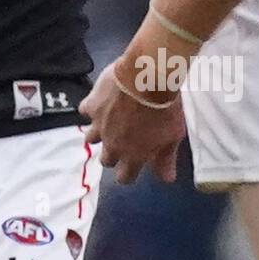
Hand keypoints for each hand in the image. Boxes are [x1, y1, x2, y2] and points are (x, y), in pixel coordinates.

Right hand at [79, 62, 185, 185]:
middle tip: (122, 141)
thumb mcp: (173, 136)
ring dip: (98, 134)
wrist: (147, 80)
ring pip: (90, 138)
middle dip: (112, 154)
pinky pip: (85, 111)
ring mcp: (99, 126)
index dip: (127, 173)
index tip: (132, 166)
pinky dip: (92, 108)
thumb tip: (166, 179)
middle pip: (105, 160)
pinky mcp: (91, 105)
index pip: (124, 177)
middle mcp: (112, 145)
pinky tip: (100, 101)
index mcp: (133, 156)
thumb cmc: (164, 109)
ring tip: (108, 123)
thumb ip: (166, 159)